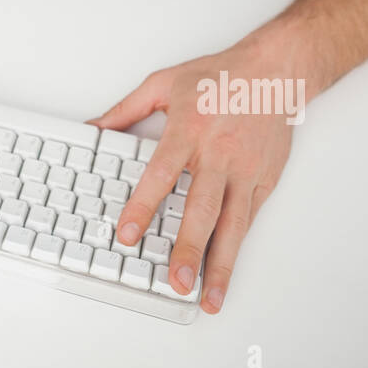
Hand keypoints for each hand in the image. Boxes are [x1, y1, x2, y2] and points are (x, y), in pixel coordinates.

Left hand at [88, 41, 299, 313]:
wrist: (275, 69)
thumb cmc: (219, 76)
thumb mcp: (164, 83)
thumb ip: (125, 110)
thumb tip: (92, 128)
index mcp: (188, 130)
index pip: (161, 175)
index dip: (143, 207)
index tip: (127, 234)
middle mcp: (218, 154)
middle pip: (201, 210)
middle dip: (189, 250)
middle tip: (176, 283)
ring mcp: (245, 170)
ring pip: (232, 225)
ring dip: (220, 265)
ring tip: (208, 298)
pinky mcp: (265, 180)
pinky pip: (250, 219)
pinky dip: (238, 247)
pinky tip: (227, 271)